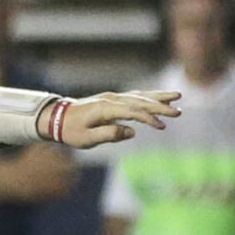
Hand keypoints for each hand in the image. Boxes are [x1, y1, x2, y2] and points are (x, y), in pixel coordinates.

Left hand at [51, 91, 180, 148]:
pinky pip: (133, 96)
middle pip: (140, 101)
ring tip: (177, 97)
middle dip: (160, 106)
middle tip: (178, 112)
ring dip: (158, 97)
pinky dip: (148, 97)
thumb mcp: (86, 139)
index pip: (132, 112)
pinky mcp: (112, 99)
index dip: (148, 118)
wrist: (56, 118)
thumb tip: (131, 131)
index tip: (162, 126)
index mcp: (105, 108)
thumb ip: (109, 135)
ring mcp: (112, 97)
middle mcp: (110, 99)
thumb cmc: (70, 131)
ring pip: (139, 95)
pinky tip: (159, 98)